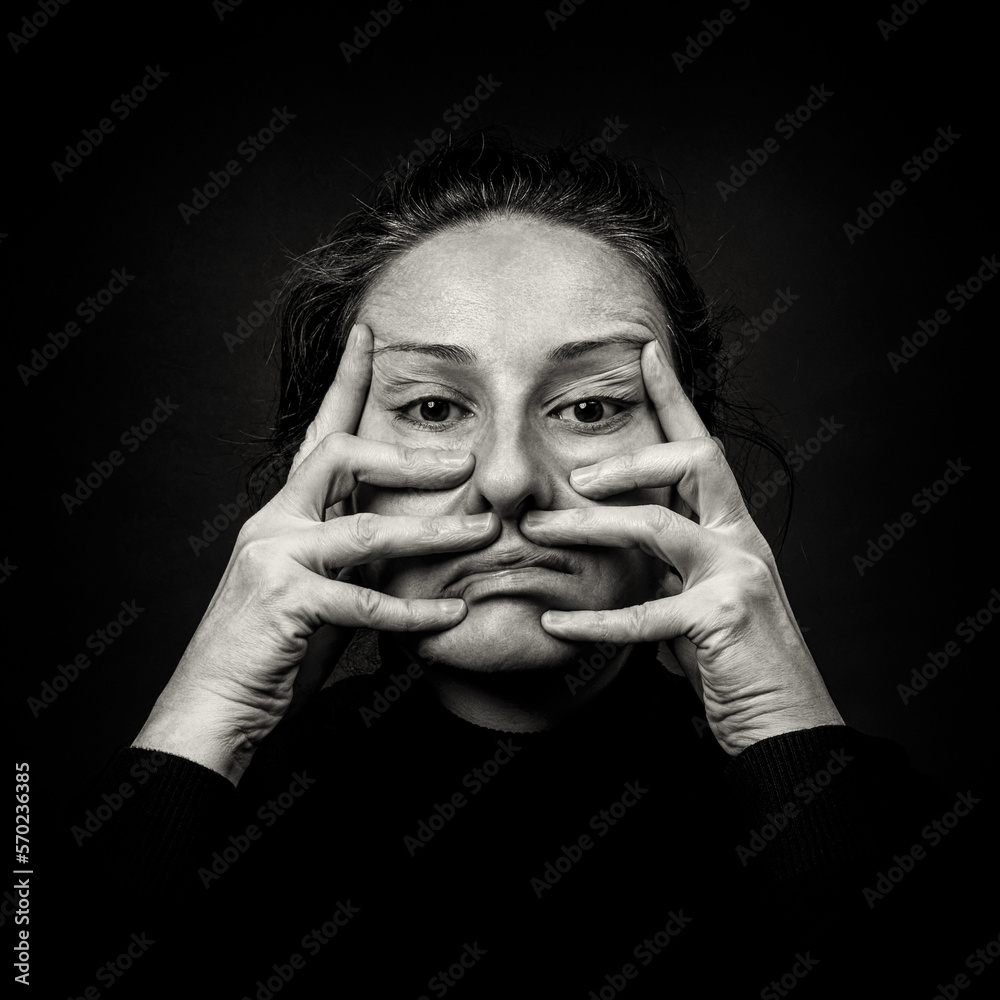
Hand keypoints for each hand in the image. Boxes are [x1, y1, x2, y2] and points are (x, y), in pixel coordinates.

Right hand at [134, 323, 497, 781]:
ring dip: (432, 531)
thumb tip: (415, 533)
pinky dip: (415, 609)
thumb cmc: (275, 646)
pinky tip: (452, 612)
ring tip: (483, 531)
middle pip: (336, 456)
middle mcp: (274, 523)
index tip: (369, 335)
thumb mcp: (321, 585)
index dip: (344, 382)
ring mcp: (274, 559)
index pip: (318, 435)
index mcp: (284, 513)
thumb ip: (356, 553)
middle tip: (466, 459)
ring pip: (364, 528)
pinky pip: (365, 600)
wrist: (215, 703)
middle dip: (405, 454)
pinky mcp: (284, 602)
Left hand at [520, 339, 842, 754]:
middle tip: (574, 475)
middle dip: (630, 457)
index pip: (702, 449)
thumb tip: (618, 552)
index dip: (674, 397)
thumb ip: (666, 568)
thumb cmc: (735, 663)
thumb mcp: (696, 600)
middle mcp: (742, 540)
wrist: (783, 723)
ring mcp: (738, 576)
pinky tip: (555, 623)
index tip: (644, 353)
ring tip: (540, 531)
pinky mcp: (722, 621)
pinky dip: (597, 620)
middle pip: (693, 462)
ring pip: (657, 527)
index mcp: (733, 529)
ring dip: (592, 525)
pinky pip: (647, 614)